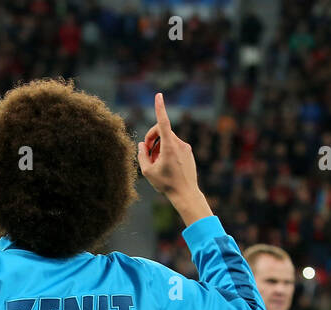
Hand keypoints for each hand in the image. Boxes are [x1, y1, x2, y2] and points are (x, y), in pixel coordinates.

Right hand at [137, 93, 209, 225]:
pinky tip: (165, 165)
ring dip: (158, 147)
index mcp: (169, 147)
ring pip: (167, 139)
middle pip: (161, 132)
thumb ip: (142, 155)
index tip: (158, 95)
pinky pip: (174, 146)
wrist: (186, 194)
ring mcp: (185, 147)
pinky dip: (166, 151)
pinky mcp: (188, 152)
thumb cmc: (166, 184)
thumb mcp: (148, 171)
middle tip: (145, 152)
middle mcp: (179, 144)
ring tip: (155, 163)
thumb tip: (142, 144)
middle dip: (151, 139)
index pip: (163, 123)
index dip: (160, 108)